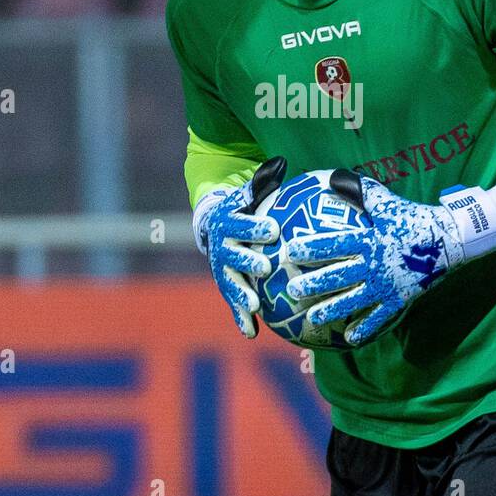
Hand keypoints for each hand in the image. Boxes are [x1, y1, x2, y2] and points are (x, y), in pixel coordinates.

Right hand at [192, 156, 287, 337]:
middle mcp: (221, 249)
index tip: (274, 229)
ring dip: (240, 296)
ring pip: (230, 284)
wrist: (215, 228)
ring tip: (254, 306)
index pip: (240, 225)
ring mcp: (222, 270)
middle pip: (233, 257)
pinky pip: (233, 305)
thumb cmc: (243, 208)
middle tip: (265, 267)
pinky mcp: (227, 287)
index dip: (254, 227)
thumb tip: (280, 161)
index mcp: (227, 224)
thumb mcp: (249, 194)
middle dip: (247, 262)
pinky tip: (253, 333)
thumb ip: (262, 181)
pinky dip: (240, 320)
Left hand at [284, 171, 495, 346]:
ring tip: (312, 318)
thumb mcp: (386, 202)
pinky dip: (365, 327)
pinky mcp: (399, 298)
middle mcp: (375, 263)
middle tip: (292, 289)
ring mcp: (387, 284)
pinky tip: (348, 338)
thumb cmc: (413, 219)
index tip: (289, 251)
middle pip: (339, 275)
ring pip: (354, 299)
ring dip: (332, 309)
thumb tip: (333, 176)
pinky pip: (379, 316)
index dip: (312, 247)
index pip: (335, 244)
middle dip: (314, 283)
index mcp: (369, 239)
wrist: (449, 239)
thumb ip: (360, 191)